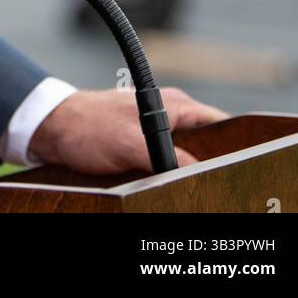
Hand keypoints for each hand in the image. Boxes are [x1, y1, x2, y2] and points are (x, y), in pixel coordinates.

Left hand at [29, 87, 229, 172]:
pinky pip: (169, 162)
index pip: (220, 125)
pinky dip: (173, 174)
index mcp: (175, 106)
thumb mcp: (130, 144)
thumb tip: (196, 173)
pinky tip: (175, 189)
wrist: (52, 128)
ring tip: (200, 191)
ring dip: (191, 172)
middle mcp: (171, 115)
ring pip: (188, 156)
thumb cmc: (87, 127)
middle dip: (214, 165)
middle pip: (208, 144)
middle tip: (222, 188)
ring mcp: (157, 130)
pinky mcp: (144, 145)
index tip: (245, 169)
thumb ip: (166, 157)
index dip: (236, 147)